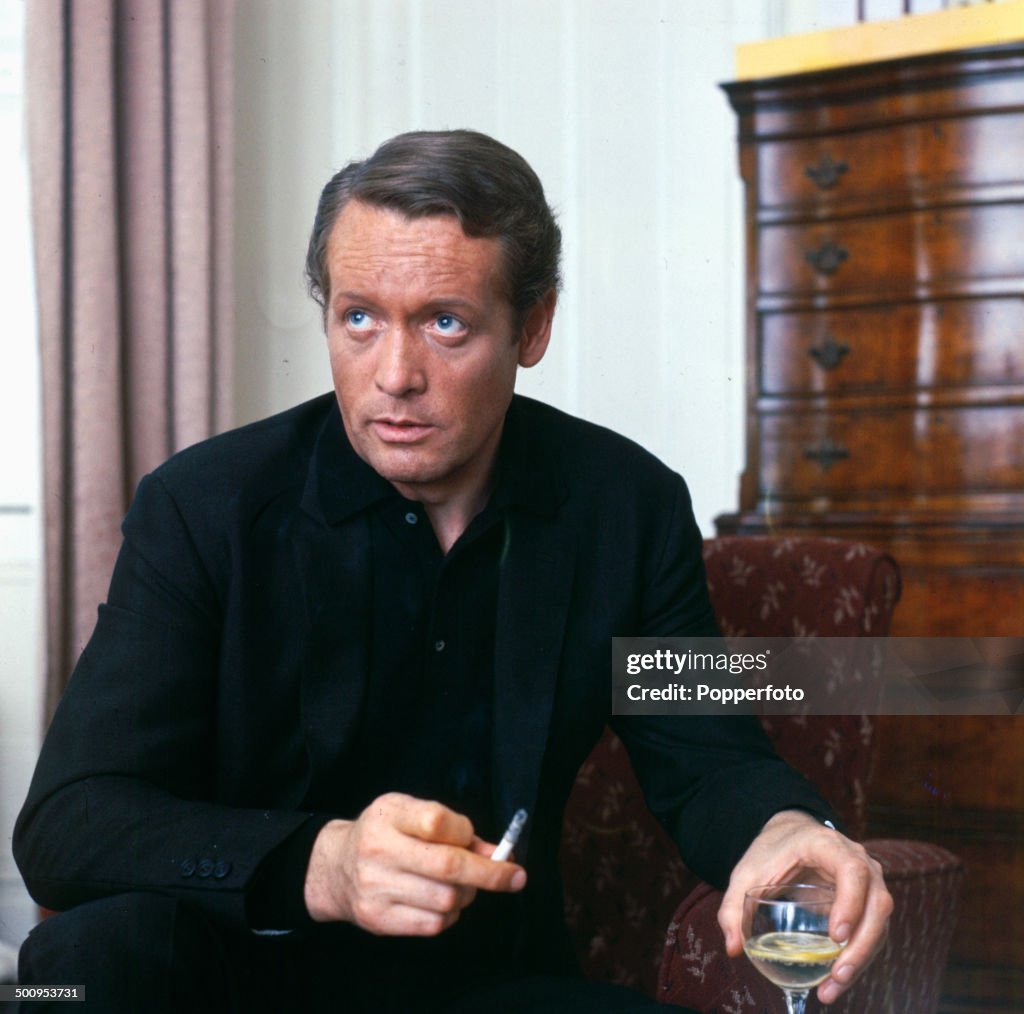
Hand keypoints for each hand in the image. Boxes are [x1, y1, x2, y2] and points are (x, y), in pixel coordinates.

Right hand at [303, 792, 526, 934]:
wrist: (335, 867)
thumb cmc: (384, 833)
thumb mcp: (410, 812)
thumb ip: (452, 826)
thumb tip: (496, 852)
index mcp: (389, 815)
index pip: (437, 822)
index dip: (468, 833)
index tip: (484, 842)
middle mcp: (378, 850)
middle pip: (448, 866)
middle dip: (491, 874)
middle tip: (515, 877)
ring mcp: (376, 887)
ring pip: (446, 899)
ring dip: (467, 894)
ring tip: (461, 884)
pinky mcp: (378, 919)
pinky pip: (433, 924)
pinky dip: (450, 914)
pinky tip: (442, 901)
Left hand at [717, 809, 891, 1004]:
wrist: (790, 836)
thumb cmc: (771, 852)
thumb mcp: (747, 873)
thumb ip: (733, 906)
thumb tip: (733, 948)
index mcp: (828, 845)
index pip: (853, 870)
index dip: (851, 902)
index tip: (836, 935)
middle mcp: (858, 860)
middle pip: (877, 903)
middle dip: (861, 945)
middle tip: (836, 975)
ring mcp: (869, 881)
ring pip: (879, 923)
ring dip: (861, 959)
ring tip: (831, 987)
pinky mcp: (868, 902)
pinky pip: (873, 931)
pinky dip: (859, 958)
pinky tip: (835, 980)